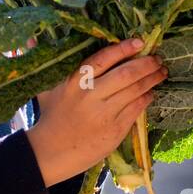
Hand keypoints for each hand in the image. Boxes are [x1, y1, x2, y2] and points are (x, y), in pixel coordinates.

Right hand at [26, 37, 166, 188]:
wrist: (50, 152)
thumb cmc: (51, 117)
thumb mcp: (48, 89)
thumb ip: (57, 68)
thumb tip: (31, 40)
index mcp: (75, 81)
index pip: (104, 58)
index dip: (124, 48)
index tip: (139, 41)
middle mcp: (91, 95)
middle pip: (126, 73)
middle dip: (146, 63)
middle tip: (157, 58)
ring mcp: (104, 113)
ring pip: (136, 90)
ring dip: (152, 79)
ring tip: (161, 72)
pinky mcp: (115, 130)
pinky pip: (137, 109)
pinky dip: (147, 98)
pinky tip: (151, 92)